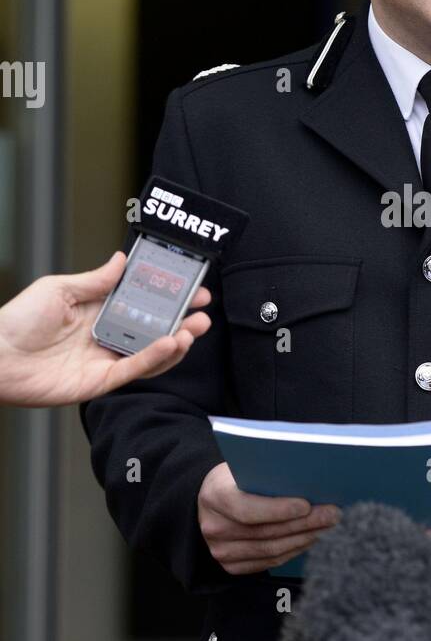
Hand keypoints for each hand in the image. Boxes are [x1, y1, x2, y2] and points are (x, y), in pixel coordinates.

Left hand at [0, 251, 211, 406]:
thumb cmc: (16, 321)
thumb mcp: (59, 288)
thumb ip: (96, 281)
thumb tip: (121, 260)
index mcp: (97, 311)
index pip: (141, 302)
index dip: (166, 295)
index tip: (188, 285)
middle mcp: (105, 336)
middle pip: (153, 329)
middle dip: (181, 319)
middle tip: (203, 309)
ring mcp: (105, 359)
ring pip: (151, 353)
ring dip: (177, 341)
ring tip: (195, 328)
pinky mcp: (101, 381)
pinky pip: (135, 369)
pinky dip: (155, 357)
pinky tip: (172, 343)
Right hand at [197, 462, 341, 574]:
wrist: (213, 499)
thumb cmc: (236, 478)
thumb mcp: (245, 465)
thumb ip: (268, 472)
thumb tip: (309, 476)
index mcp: (214, 496)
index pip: (248, 510)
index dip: (279, 510)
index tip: (306, 505)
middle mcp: (214, 527)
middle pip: (266, 532)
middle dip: (304, 524)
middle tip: (331, 514)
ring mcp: (221, 550)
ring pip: (271, 550)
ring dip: (304, 538)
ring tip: (327, 526)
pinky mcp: (231, 566)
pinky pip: (269, 562)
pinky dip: (293, 550)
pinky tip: (310, 538)